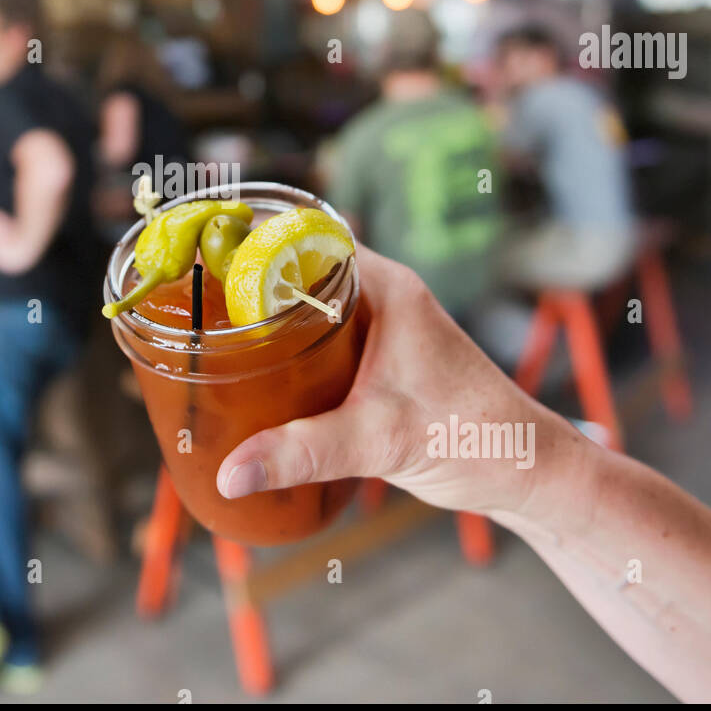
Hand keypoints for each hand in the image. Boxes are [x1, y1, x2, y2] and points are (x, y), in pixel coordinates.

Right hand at [215, 248, 590, 518]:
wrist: (526, 469)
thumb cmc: (474, 437)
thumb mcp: (379, 441)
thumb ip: (302, 452)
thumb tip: (228, 474)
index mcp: (387, 288)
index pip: (306, 236)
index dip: (248, 236)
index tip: (196, 248)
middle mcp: (382, 294)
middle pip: (296, 264)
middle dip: (241, 274)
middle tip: (184, 294)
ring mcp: (380, 326)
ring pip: (305, 300)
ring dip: (261, 309)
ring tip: (202, 325)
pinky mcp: (379, 358)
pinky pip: (317, 333)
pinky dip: (282, 341)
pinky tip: (249, 367)